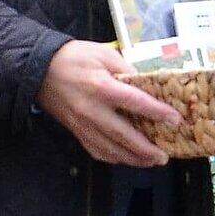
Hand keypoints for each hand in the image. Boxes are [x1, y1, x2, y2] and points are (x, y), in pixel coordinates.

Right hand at [37, 40, 177, 166]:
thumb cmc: (74, 57)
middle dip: (146, 149)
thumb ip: (127, 69)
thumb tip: (147, 85)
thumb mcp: (104, 53)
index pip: (136, 103)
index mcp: (102, 87)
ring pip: (110, 149)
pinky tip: (125, 158)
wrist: (39, 68)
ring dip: (132, 159)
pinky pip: (96, 150)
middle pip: (124, 136)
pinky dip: (113, 158)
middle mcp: (92, 110)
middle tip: (164, 156)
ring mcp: (82, 124)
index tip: (175, 120)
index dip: (158, 113)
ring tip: (150, 161)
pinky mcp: (75, 131)